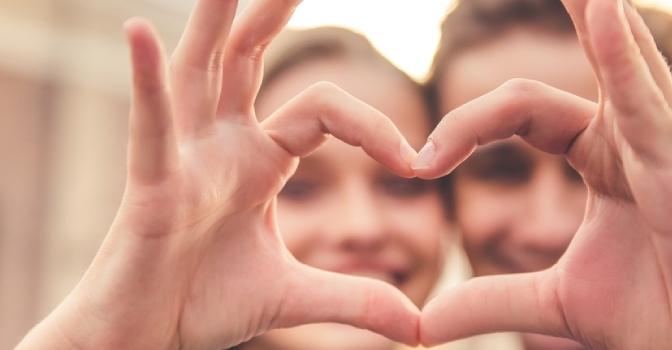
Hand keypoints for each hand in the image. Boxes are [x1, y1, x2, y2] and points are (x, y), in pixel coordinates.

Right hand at [16, 1, 419, 348]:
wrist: (143, 341)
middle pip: (249, 61)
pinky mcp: (149, 187)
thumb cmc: (202, 305)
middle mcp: (220, 146)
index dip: (373, 128)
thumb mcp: (292, 296)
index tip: (415, 162)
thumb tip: (417, 327)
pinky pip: (150, 126)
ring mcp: (183, 160)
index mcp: (258, 161)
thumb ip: (354, 298)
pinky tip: (140, 32)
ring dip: (213, 22)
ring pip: (199, 73)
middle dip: (271, 14)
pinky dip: (145, 80)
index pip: (322, 112)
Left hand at [415, 0, 671, 347]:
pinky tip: (599, 8)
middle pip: (582, 58)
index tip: (418, 164)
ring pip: (620, 56)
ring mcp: (662, 144)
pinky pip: (645, 100)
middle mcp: (633, 138)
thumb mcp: (557, 302)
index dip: (464, 129)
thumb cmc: (666, 318)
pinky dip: (621, 53)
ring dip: (593, 7)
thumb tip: (424, 322)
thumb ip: (492, 299)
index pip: (521, 112)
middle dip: (564, 7)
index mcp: (603, 158)